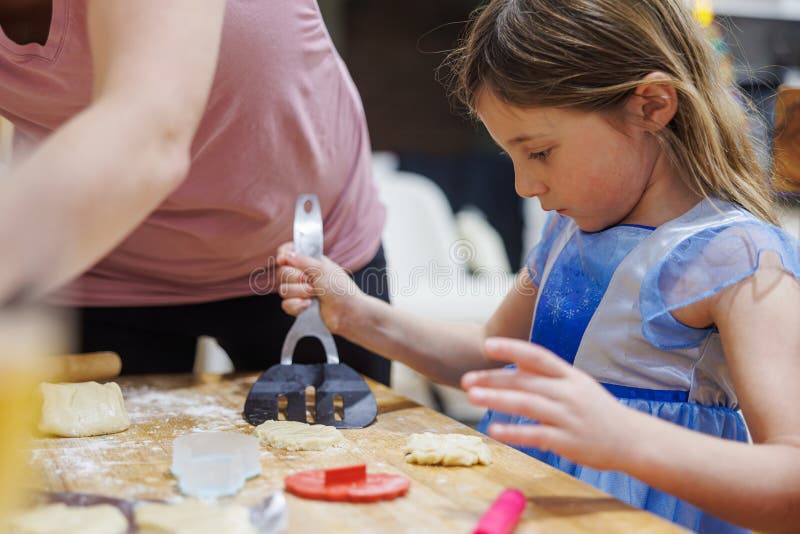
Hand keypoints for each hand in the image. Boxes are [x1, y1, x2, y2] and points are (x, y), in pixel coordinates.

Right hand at [276, 243, 364, 334]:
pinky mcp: (298, 306)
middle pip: (282, 272)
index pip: (288, 252)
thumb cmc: (340, 288)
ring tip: (314, 295)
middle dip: (295, 278)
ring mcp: (299, 291)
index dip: (283, 255)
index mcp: (310, 261)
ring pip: (283, 290)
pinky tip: (308, 306)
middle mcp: (303, 275)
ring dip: (299, 292)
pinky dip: (297, 305)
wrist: (347, 312)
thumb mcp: (322, 269)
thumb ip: (302, 260)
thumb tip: (285, 255)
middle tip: (311, 282)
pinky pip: (285, 305)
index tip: (282, 259)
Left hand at [461, 338, 636, 470]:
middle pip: (525, 381)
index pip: (538, 355)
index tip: (487, 345)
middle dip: (493, 379)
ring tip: (473, 398)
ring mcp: (568, 417)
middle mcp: (568, 393)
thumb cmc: (598, 411)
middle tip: (465, 380)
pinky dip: (514, 432)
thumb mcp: (577, 385)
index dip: (512, 349)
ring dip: (497, 400)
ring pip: (527, 405)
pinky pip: (536, 434)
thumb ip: (547, 375)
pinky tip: (494, 430)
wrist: (633, 440)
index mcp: (569, 376)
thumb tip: (515, 363)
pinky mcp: (568, 441)